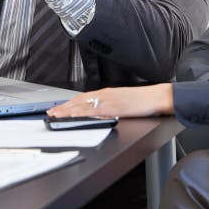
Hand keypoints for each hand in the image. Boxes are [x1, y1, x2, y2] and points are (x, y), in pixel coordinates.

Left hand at [46, 84, 173, 118]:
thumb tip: (101, 114)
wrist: (157, 97)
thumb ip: (111, 106)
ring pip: (83, 105)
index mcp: (107, 93)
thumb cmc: (144, 101)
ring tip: (56, 114)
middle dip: (64, 107)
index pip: (83, 98)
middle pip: (79, 100)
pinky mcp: (113, 107)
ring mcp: (108, 100)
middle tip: (51, 112)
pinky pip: (93, 110)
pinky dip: (81, 113)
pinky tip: (73, 116)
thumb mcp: (124, 103)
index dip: (70, 103)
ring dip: (68, 110)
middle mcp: (105, 95)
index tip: (60, 107)